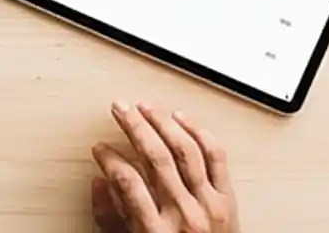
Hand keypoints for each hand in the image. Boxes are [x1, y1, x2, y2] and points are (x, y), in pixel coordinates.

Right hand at [91, 102, 239, 232]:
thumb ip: (111, 218)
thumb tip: (100, 182)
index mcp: (156, 232)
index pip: (128, 181)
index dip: (110, 158)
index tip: (101, 148)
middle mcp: (184, 215)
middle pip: (155, 156)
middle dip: (133, 126)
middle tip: (119, 109)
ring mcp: (209, 205)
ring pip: (185, 150)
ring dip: (162, 122)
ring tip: (146, 107)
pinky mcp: (228, 199)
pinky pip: (215, 156)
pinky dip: (199, 132)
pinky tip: (182, 119)